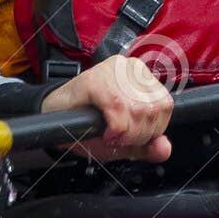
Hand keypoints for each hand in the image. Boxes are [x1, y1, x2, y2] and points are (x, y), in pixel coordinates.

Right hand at [41, 55, 173, 163]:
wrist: (53, 121)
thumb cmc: (88, 125)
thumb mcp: (124, 141)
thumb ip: (148, 146)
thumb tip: (165, 148)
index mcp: (142, 78)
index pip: (165, 105)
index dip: (153, 130)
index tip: (132, 138)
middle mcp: (129, 68)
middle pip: (153, 108)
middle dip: (138, 134)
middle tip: (119, 138)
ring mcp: (111, 70)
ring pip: (137, 108)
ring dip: (126, 132)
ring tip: (111, 134)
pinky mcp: (93, 78)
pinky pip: (117, 106)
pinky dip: (115, 126)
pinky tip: (106, 132)